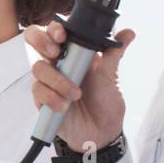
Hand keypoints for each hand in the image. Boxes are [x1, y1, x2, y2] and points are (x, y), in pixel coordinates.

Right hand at [26, 21, 136, 149]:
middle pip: (35, 40)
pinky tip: (64, 106)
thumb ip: (114, 53)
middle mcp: (59, 63)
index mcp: (75, 53)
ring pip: (39, 68)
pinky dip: (51, 97)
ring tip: (75, 94)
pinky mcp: (42, 99)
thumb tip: (128, 33)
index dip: (54, 28)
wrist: (101, 134)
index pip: (56, 31)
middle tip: (55, 53)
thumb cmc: (105, 104)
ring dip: (57, 80)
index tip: (62, 35)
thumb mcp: (111, 77)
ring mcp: (49, 81)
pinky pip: (38, 91)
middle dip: (40, 41)